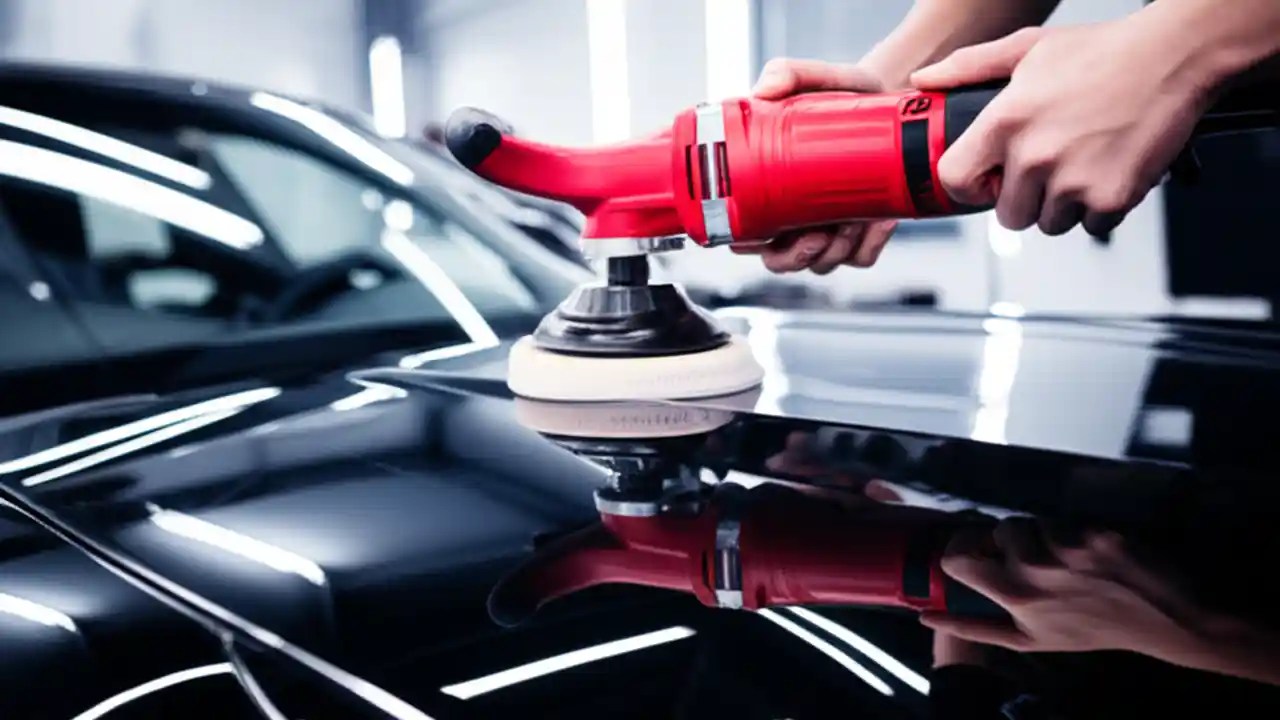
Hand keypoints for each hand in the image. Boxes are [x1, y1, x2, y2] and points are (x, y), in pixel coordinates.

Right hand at [742, 59, 898, 273]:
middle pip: (780, 261)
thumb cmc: (840, 95)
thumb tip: (763, 90)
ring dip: (837, 249)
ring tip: (853, 219)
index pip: (743, 236)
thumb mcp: (816, 78)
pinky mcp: (861, 232)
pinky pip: (861, 257)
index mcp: (767, 191)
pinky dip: (869, 244)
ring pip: (822, 263)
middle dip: (798, 257)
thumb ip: (788, 73)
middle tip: (817, 235)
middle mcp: (793, 215)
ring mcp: (827, 227)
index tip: (768, 234)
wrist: (887, 99)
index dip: (751, 246)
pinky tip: (879, 219)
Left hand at [912, 22, 1213, 235]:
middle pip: (1008, 216)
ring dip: (1064, 204)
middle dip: (1026, 197)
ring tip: (1083, 161)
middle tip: (1052, 164)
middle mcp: (1035, 156)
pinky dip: (1101, 207)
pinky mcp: (1111, 199)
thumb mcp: (1027, 49)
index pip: (955, 181)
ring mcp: (1073, 182)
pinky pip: (1091, 226)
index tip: (988, 180)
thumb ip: (969, 67)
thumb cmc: (1104, 52)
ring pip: (1050, 224)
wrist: (1174, 56)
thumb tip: (924, 81)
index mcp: (1006, 123)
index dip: (970, 185)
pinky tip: (1109, 169)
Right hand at [921, 519, 1200, 657]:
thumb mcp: (1029, 639)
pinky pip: (1068, 520)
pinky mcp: (1096, 535)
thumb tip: (923, 616)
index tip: (975, 549)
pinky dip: (1076, 532)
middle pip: (999, 530)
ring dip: (1045, 533)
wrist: (1165, 619)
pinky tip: (1094, 553)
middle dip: (1012, 538)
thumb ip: (973, 627)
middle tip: (1036, 557)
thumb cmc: (1092, 629)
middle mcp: (1037, 574)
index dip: (961, 546)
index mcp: (1016, 599)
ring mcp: (1069, 552)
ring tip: (1068, 557)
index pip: (958, 557)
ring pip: (1034, 522)